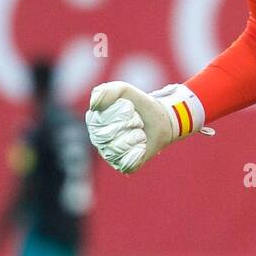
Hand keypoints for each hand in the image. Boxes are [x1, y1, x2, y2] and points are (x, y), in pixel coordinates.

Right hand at [85, 82, 206, 173]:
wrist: (162, 119)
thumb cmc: (140, 104)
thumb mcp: (124, 90)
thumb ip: (106, 91)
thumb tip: (93, 106)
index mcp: (94, 122)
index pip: (100, 122)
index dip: (120, 114)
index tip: (130, 109)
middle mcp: (99, 140)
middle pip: (107, 136)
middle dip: (129, 124)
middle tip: (138, 121)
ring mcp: (110, 155)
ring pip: (116, 150)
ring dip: (135, 137)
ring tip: (140, 133)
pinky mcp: (124, 165)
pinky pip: (126, 163)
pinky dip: (137, 153)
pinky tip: (141, 146)